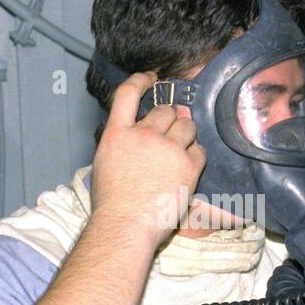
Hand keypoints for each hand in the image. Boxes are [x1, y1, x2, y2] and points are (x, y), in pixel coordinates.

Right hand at [91, 72, 205, 247]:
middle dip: (170, 118)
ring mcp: (167, 148)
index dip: (141, 80)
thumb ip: (121, 142)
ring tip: (180, 151)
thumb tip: (137, 132)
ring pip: (186, 126)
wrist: (126, 226)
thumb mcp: (105, 164)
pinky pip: (200, 149)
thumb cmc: (112, 204)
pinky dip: (196, 155)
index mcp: (117, 134)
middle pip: (165, 110)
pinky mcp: (188, 164)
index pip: (128, 93)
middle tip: (170, 134)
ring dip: (186, 134)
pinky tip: (188, 166)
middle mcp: (143, 134)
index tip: (152, 78)